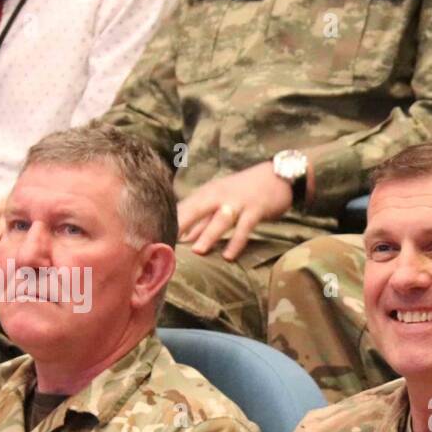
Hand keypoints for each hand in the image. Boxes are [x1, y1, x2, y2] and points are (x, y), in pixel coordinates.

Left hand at [177, 162, 295, 261]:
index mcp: (208, 193)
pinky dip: (237, 242)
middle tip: (166, 241)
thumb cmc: (246, 190)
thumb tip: (184, 239)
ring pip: (220, 219)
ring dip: (208, 234)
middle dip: (181, 225)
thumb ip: (204, 221)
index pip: (184, 208)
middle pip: (196, 210)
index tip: (154, 236)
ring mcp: (238, 202)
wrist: (277, 174)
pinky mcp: (255, 209)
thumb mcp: (222, 202)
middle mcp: (219, 196)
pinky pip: (244, 227)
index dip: (169, 221)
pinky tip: (229, 256)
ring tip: (197, 251)